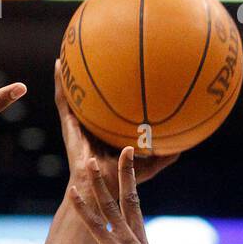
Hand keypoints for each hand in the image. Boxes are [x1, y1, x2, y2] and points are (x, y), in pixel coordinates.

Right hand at [54, 60, 178, 195]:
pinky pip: (63, 100)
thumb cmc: (119, 182)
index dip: (113, 95)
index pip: (109, 112)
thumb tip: (183, 145)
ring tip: (67, 52)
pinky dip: (60, 82)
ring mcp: (78, 126)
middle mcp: (91, 128)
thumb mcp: (147, 166)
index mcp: (107, 135)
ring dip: (69, 76)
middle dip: (90, 81)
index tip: (120, 72)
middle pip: (90, 101)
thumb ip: (164, 155)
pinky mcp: (69, 126)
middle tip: (94, 54)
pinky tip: (58, 65)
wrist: (98, 191)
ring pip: (73, 96)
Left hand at [69, 148, 153, 243]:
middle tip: (126, 149)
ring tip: (90, 163)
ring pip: (111, 206)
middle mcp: (139, 242)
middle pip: (132, 199)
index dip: (135, 190)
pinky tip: (73, 192)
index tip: (133, 172)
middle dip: (128, 173)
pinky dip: (83, 207)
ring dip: (99, 183)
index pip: (139, 212)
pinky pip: (95, 224)